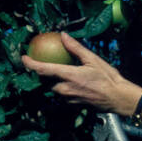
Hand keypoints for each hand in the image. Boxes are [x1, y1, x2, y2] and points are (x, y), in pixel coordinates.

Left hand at [21, 32, 141, 115]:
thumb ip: (75, 48)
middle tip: (43, 62)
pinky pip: (62, 95)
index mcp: (68, 75)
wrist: (118, 98)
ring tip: (59, 71)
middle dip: (42, 73)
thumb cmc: (108, 78)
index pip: (42, 69)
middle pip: (45, 81)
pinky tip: (70, 82)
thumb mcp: (92, 59)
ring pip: (53, 88)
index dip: (30, 64)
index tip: (24, 58)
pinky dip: (62, 87)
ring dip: (53, 80)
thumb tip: (63, 36)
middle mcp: (65, 89)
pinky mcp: (72, 105)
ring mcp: (68, 99)